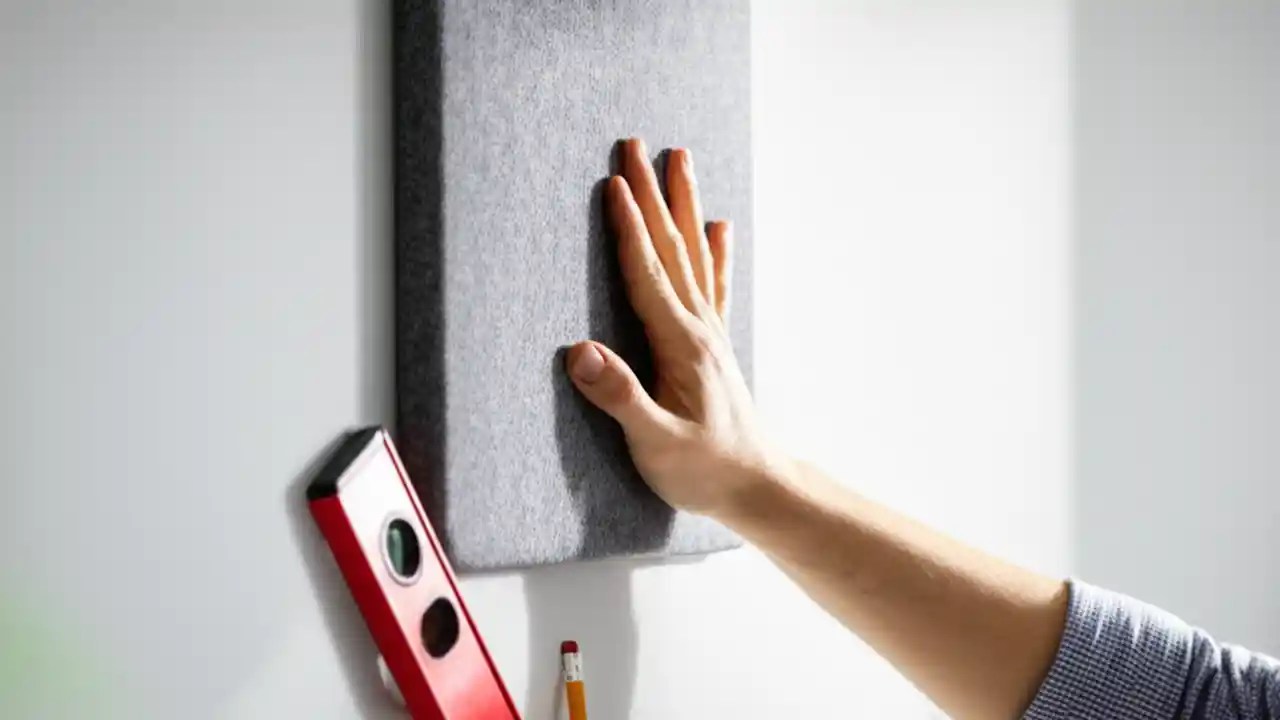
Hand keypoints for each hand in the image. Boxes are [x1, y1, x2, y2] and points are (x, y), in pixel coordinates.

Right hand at [565, 138, 785, 517]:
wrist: (758, 486)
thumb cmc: (704, 471)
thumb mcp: (655, 444)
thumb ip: (620, 398)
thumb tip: (579, 352)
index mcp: (681, 345)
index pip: (648, 273)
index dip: (629, 228)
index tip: (615, 183)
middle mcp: (699, 329)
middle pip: (671, 247)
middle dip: (652, 194)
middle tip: (637, 145)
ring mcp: (710, 334)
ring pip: (693, 254)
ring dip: (682, 206)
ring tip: (681, 160)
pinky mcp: (713, 347)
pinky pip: (712, 284)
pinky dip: (713, 250)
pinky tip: (719, 227)